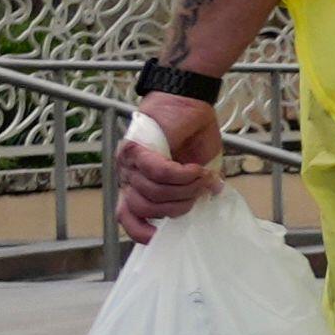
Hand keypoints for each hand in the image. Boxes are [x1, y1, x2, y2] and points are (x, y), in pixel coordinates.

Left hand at [109, 96, 219, 241]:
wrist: (188, 97)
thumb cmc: (192, 129)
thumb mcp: (197, 166)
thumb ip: (195, 186)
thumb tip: (208, 198)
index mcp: (139, 183)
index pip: (126, 216)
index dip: (140, 232)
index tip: (160, 236)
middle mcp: (128, 176)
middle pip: (148, 209)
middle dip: (180, 205)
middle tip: (201, 189)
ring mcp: (130, 163)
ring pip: (156, 193)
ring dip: (186, 188)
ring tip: (202, 174)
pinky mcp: (138, 150)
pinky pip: (160, 174)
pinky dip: (183, 175)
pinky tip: (196, 168)